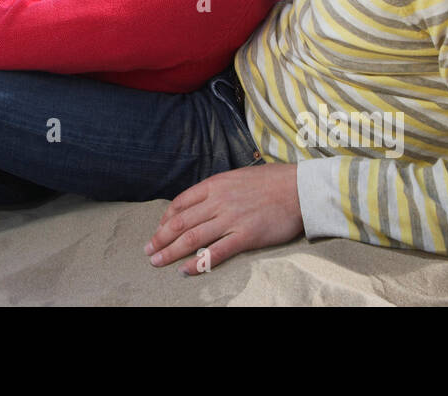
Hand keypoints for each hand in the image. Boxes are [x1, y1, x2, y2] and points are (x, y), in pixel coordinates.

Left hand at [144, 163, 303, 274]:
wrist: (299, 188)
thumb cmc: (271, 182)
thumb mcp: (238, 177)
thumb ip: (219, 189)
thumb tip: (204, 200)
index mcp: (215, 185)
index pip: (181, 203)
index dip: (165, 218)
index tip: (159, 229)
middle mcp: (218, 201)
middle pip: (180, 222)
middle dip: (160, 237)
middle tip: (147, 249)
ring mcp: (230, 219)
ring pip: (192, 237)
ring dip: (170, 252)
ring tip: (157, 261)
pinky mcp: (245, 236)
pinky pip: (215, 252)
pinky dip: (197, 263)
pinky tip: (185, 270)